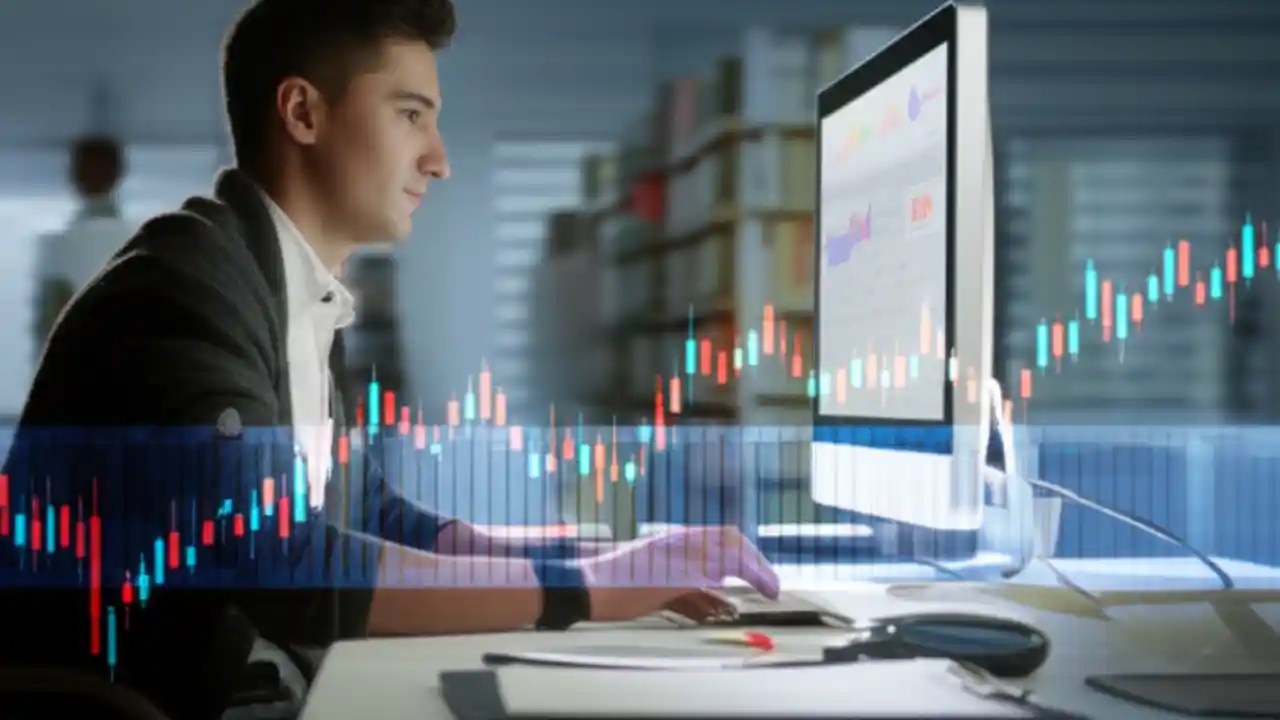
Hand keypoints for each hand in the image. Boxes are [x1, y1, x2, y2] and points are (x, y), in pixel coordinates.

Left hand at [580, 526, 779, 622]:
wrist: (586, 591)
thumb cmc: (623, 582)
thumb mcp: (669, 575)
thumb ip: (703, 567)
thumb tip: (733, 565)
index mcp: (686, 542)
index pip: (733, 545)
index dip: (757, 566)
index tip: (772, 588)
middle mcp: (682, 550)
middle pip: (726, 555)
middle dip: (751, 572)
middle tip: (770, 590)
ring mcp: (672, 566)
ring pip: (711, 574)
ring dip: (729, 589)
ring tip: (745, 604)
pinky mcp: (661, 584)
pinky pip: (692, 591)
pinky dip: (708, 601)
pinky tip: (714, 612)